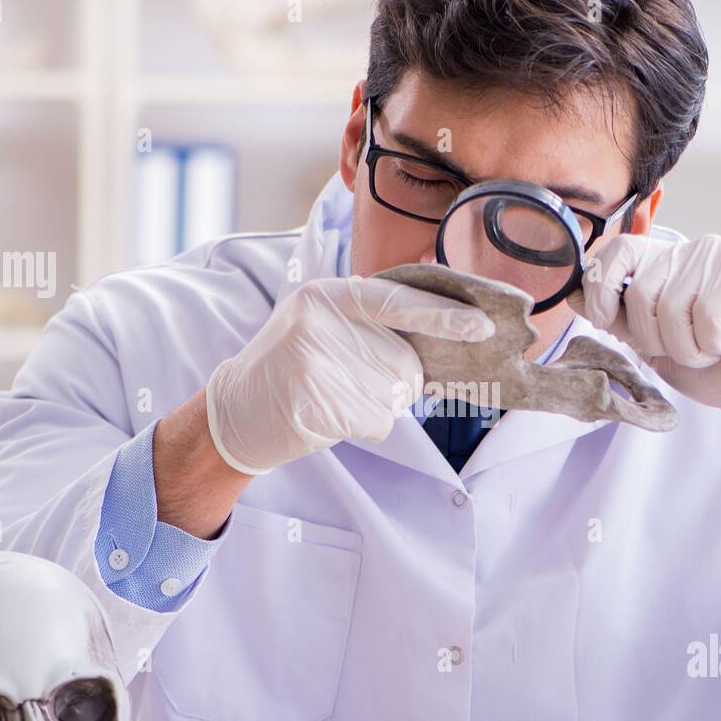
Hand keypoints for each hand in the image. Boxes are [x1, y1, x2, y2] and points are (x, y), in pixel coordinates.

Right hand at [205, 276, 493, 473]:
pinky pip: (376, 421)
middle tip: (351, 381)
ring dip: (377, 405)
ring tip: (335, 397)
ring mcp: (315, 361)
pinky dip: (364, 426)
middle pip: (405, 362)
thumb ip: (373, 321)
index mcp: (327, 295)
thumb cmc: (294, 368)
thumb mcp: (324, 326)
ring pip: (394, 396)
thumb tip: (446, 332)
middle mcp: (321, 322)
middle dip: (396, 381)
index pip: (399, 300)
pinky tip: (329, 416)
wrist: (237, 411)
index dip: (444, 315)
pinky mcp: (315, 401)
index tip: (483, 327)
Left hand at [568, 233, 720, 433]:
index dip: (601, 288)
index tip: (606, 320)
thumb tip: (572, 296)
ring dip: (688, 349)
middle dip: (654, 339)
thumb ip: (619, 320)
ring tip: (715, 349)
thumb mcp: (655, 348)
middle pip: (639, 290)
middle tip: (688, 350)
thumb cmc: (718, 371)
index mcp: (667, 264)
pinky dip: (714, 344)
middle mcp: (693, 252)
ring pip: (671, 307)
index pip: (617, 250)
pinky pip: (706, 313)